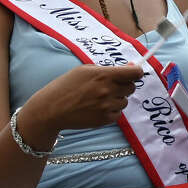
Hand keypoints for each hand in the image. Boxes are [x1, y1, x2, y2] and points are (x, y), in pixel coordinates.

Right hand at [25, 63, 143, 137]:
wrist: (51, 109)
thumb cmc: (66, 86)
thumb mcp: (85, 70)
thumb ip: (108, 69)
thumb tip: (131, 68)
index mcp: (104, 75)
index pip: (134, 73)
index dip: (136, 72)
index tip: (135, 73)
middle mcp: (108, 90)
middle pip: (131, 87)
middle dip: (124, 86)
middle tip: (110, 86)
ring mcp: (106, 106)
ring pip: (124, 101)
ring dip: (116, 99)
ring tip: (98, 98)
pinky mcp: (104, 120)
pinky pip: (117, 114)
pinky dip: (111, 111)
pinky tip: (97, 108)